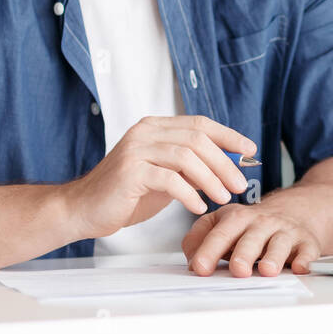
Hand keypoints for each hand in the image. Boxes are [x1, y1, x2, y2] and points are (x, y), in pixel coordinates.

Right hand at [63, 115, 255, 240]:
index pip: (199, 124)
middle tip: (241, 184)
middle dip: (224, 162)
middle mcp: (145, 132)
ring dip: (211, 178)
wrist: (82, 209)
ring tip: (224, 198)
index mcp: (155, 127)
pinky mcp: (129, 172)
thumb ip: (190, 168)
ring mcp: (136, 150)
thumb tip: (228, 167)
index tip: (250, 150)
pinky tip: (198, 207)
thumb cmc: (125, 195)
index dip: (228, 136)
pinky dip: (189, 194)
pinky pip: (169, 179)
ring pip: (186, 156)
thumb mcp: (164, 176)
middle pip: (197, 139)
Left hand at [181, 200, 322, 276]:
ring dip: (274, 256)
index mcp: (237, 218)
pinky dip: (304, 260)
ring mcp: (285, 232)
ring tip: (267, 270)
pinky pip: (307, 251)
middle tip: (237, 269)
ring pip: (280, 243)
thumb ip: (200, 238)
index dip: (209, 250)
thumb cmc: (254, 224)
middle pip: (251, 237)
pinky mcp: (306, 242)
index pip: (220, 233)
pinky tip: (299, 267)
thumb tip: (190, 260)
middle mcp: (262, 223)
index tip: (199, 267)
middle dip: (244, 253)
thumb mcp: (223, 222)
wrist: (296, 210)